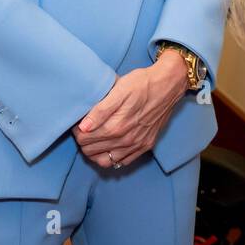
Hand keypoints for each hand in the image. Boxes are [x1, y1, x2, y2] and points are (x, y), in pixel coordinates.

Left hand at [73, 54, 187, 167]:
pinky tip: (108, 146)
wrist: (168, 85)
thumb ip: (100, 110)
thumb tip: (83, 127)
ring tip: (92, 139)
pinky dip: (111, 157)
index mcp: (117, 126)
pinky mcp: (145, 145)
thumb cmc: (141, 83)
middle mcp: (126, 139)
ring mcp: (137, 145)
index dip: (76, 131)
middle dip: (83, 141)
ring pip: (105, 160)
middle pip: (92, 150)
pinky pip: (122, 161)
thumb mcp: (119, 90)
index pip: (85, 138)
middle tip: (82, 129)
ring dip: (94, 152)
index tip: (77, 122)